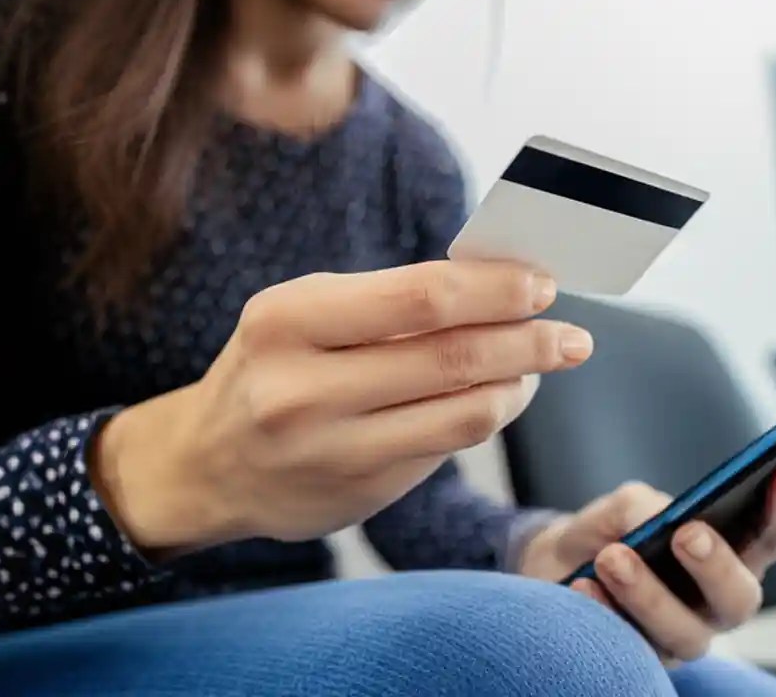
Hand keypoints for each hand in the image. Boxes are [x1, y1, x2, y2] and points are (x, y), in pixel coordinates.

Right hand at [93, 261, 592, 554]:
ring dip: (520, 385)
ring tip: (544, 363)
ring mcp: (332, 449)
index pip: (419, 296)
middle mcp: (303, 388)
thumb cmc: (269, 369)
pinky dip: (487, 417)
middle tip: (570, 334)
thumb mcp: (304, 314)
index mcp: (288, 319)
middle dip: (529, 341)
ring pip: (464, 414)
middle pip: (452, 357)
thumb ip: (389, 302)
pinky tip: (500, 397)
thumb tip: (499, 284)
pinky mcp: (360, 493)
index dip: (494, 289)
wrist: (205, 466)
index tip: (540, 283)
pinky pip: (448, 449)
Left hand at [518, 470, 775, 664]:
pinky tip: (583, 585)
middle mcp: (716, 604)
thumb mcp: (627, 505)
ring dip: (648, 593)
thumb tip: (660, 523)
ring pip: (685, 632)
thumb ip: (648, 507)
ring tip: (611, 557)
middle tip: (687, 534)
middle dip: (717, 567)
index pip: (771, 539)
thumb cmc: (611, 531)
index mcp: (731, 556)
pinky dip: (605, 611)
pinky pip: (633, 648)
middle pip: (741, 599)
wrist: (558, 565)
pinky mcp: (641, 663)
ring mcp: (682, 638)